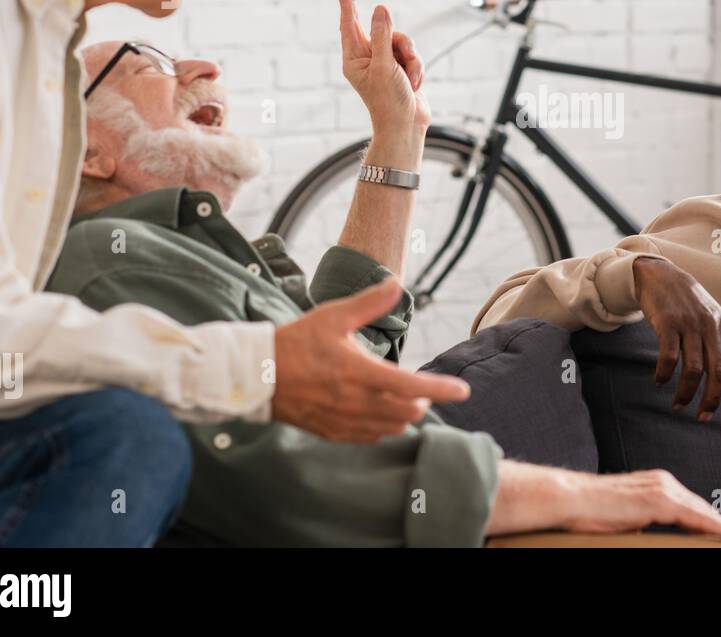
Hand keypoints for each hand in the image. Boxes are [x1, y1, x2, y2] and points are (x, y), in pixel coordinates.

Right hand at [272, 279, 469, 441]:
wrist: (256, 374)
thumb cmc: (296, 341)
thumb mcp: (334, 315)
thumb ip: (369, 303)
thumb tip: (396, 283)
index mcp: (359, 372)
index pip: (412, 386)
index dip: (442, 389)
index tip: (463, 391)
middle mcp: (355, 401)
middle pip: (407, 412)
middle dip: (422, 400)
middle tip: (422, 388)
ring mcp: (343, 420)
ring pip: (391, 427)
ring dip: (404, 414)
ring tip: (403, 398)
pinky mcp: (331, 432)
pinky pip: (369, 437)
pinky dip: (383, 426)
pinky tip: (381, 413)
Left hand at [338, 0, 429, 132]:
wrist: (407, 125)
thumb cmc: (389, 101)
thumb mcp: (384, 65)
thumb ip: (383, 36)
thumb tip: (380, 11)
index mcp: (355, 59)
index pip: (350, 25)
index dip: (348, 4)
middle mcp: (369, 59)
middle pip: (381, 31)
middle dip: (392, 36)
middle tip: (383, 11)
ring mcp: (386, 63)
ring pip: (402, 41)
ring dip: (411, 58)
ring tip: (409, 79)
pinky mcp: (402, 68)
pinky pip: (412, 55)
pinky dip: (417, 68)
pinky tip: (414, 84)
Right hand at [560, 469, 720, 542]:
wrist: (571, 499)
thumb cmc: (592, 511)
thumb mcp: (627, 520)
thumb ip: (645, 524)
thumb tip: (654, 535)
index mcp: (657, 485)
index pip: (693, 507)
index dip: (716, 522)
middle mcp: (664, 482)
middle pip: (704, 509)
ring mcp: (663, 489)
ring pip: (705, 513)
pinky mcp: (659, 501)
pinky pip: (697, 518)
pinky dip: (720, 528)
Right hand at [632, 257, 720, 420]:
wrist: (661, 275)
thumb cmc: (689, 304)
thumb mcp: (710, 325)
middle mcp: (711, 325)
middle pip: (717, 369)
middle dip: (711, 398)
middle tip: (702, 417)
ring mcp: (689, 324)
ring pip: (693, 368)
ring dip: (685, 392)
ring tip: (678, 405)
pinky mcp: (668, 323)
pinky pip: (669, 356)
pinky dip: (664, 374)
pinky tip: (659, 381)